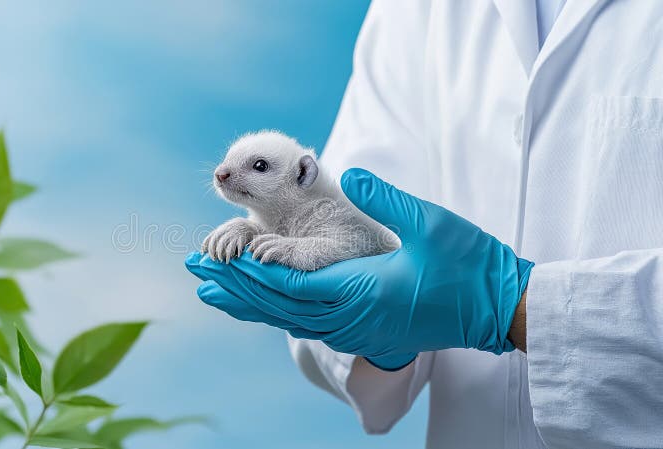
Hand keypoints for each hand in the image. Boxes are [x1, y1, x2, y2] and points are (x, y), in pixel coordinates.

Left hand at [185, 168, 532, 369]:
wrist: (502, 311)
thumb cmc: (472, 267)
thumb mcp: (434, 222)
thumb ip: (387, 198)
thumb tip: (349, 171)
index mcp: (364, 290)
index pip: (292, 285)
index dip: (252, 272)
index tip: (217, 258)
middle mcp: (354, 316)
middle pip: (281, 306)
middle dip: (236, 287)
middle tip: (196, 270)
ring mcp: (359, 328)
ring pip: (291, 319)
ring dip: (251, 303)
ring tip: (216, 290)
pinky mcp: (366, 329)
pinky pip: (310, 324)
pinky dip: (278, 313)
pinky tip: (264, 305)